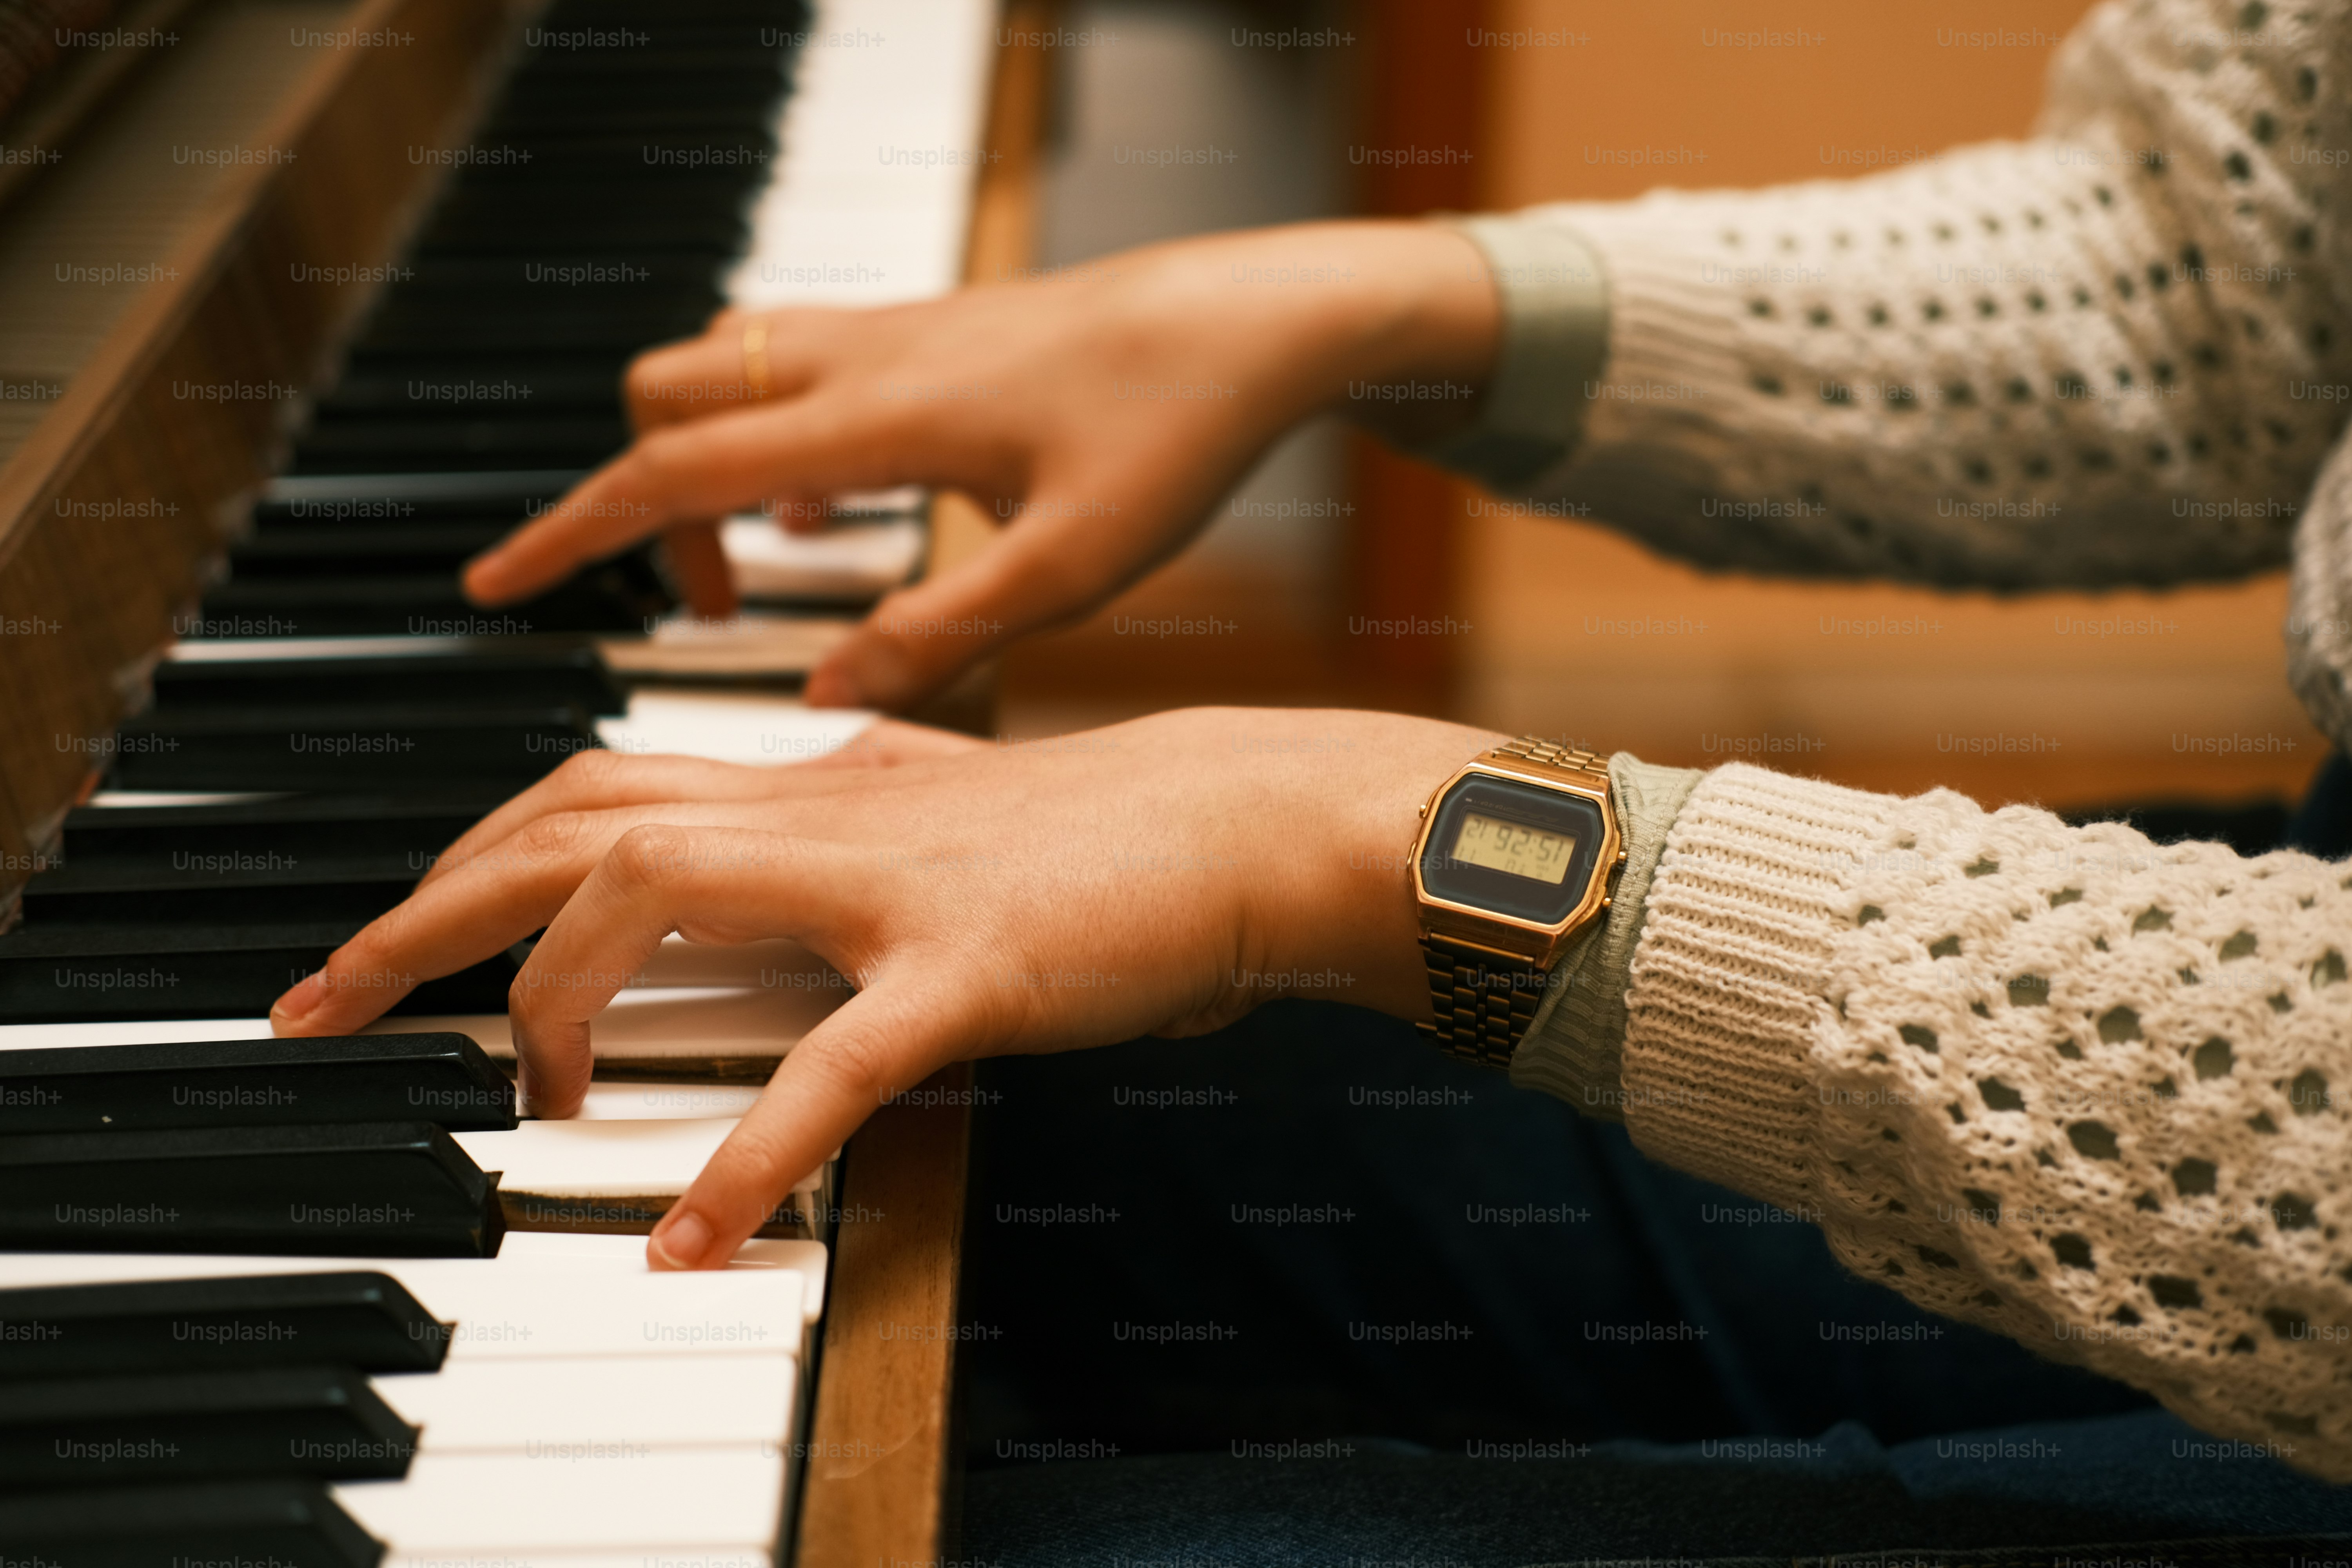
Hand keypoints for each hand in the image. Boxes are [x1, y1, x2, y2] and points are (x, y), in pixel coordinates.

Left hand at [270, 709, 1494, 1268]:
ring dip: (552, 998)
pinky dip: (748, 1155)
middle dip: (426, 912)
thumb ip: (858, 810)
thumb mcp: (955, 809)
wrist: (1250, 819)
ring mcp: (888, 887)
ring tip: (521, 1103)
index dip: (471, 854)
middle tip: (321, 1004)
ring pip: (653, 891)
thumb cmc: (1116, 831)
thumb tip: (787, 803)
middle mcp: (824, 816)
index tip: (391, 935)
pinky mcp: (968, 971)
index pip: (598, 788)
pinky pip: (831, 1067)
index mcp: (818, 788)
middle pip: (572, 822)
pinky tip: (692, 1240)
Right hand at [459, 221, 1500, 710]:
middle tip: (695, 604)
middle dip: (643, 503)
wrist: (1253, 318)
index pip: (673, 473)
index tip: (493, 587)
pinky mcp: (931, 330)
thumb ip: (939, 635)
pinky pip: (801, 365)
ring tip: (759, 568)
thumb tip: (824, 696)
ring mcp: (893, 332)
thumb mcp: (1067, 569)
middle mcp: (862, 360)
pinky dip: (781, 434)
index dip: (570, 534)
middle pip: (670, 405)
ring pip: (729, 372)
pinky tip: (839, 505)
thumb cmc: (1177, 437)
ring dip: (714, 464)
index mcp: (876, 423)